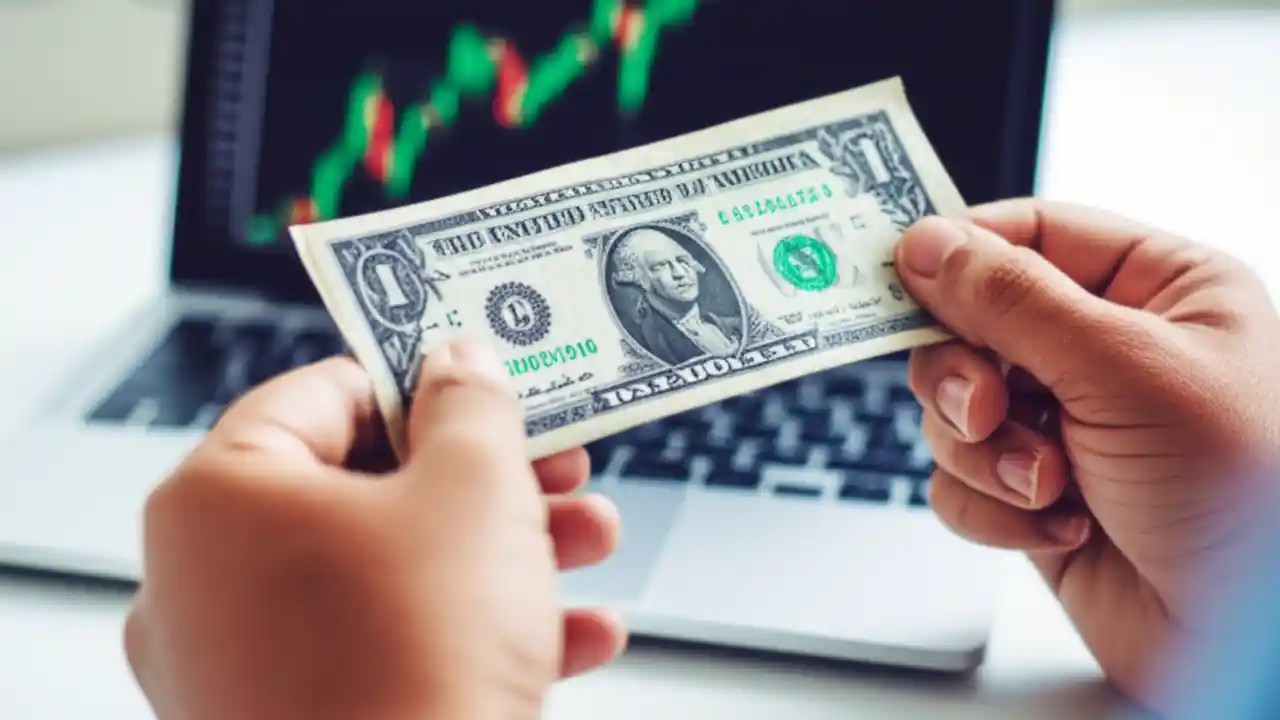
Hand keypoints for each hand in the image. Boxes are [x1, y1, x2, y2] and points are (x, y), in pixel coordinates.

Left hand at [124, 338, 625, 719]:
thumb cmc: (415, 662)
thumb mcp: (473, 493)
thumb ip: (471, 407)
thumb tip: (461, 365)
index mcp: (219, 497)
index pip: (325, 395)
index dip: (423, 378)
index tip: (488, 380)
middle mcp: (206, 580)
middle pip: (369, 490)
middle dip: (489, 479)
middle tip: (557, 466)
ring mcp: (240, 665)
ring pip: (390, 574)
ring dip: (504, 555)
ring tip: (589, 545)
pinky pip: (387, 651)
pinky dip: (475, 634)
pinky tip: (578, 633)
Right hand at [895, 200, 1279, 701]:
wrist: (1248, 638)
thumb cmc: (1240, 493)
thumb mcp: (1127, 370)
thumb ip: (1014, 300)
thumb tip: (925, 244)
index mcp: (1154, 288)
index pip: (1030, 233)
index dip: (960, 252)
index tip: (895, 276)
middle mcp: (1104, 349)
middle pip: (970, 324)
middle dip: (966, 378)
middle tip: (989, 412)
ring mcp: (1066, 424)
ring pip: (955, 408)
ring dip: (988, 454)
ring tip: (1050, 486)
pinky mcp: (1034, 494)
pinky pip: (960, 480)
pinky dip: (994, 508)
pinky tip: (1061, 526)